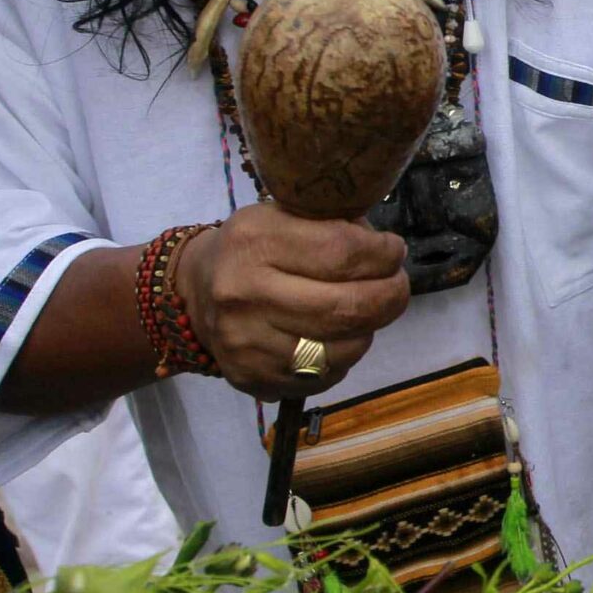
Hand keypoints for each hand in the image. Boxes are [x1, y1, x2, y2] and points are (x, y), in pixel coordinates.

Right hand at [175, 205, 407, 400]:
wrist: (195, 292)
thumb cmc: (255, 249)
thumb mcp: (284, 216)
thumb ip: (335, 224)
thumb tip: (386, 249)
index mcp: (255, 242)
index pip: (344, 252)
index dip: (384, 254)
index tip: (393, 251)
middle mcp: (244, 294)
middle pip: (349, 307)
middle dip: (391, 295)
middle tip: (397, 285)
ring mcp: (247, 342)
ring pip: (345, 348)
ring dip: (371, 328)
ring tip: (369, 309)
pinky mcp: (254, 377)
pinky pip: (326, 375)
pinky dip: (346, 354)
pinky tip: (339, 335)